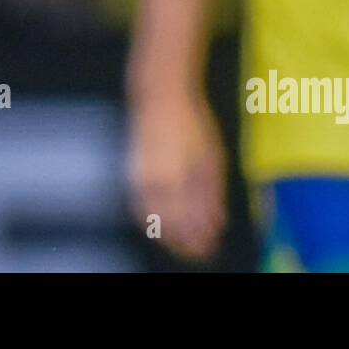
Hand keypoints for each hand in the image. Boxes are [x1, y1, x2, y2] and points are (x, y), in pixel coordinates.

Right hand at [128, 88, 227, 261]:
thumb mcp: (212, 157)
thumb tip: (217, 223)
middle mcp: (157, 183)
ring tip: (183, 241)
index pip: (190, 224)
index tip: (211, 246)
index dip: (201, 240)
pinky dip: (151, 221)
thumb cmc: (192, 124)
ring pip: (152, 221)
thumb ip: (213, 193)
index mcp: (180, 179)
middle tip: (201, 249)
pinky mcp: (131, 175)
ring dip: (168, 236)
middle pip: (171, 228)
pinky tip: (163, 223)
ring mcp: (141, 179)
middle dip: (186, 243)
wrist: (160, 98)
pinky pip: (139, 208)